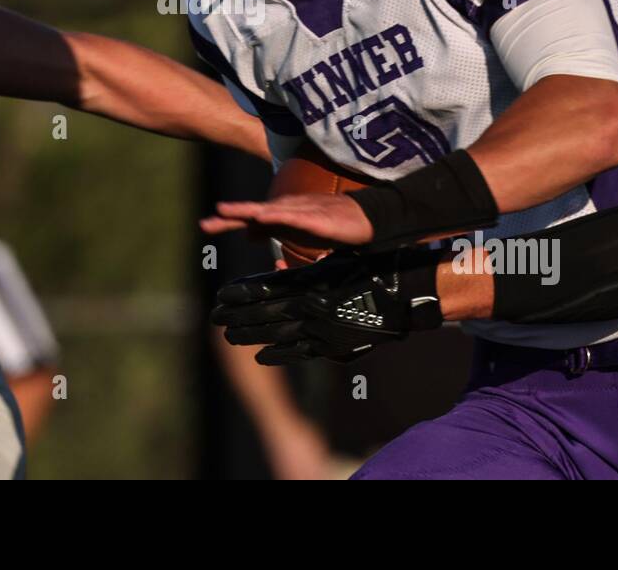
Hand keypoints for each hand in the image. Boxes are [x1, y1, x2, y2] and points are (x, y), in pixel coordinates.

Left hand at [199, 192, 374, 247]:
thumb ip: (272, 229)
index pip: (250, 217)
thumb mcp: (295, 229)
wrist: (365, 217)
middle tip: (206, 222)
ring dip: (249, 211)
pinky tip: (264, 217)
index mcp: (281, 215)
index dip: (228, 221)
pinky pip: (295, 217)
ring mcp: (302, 212)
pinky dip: (278, 216)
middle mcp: (288, 209)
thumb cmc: (330, 223)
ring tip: (227, 212)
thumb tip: (247, 234)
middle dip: (231, 215)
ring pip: (271, 211)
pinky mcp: (317, 219)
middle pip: (255, 211)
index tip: (205, 226)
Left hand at [211, 247, 442, 364]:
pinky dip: (279, 354)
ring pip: (276, 335)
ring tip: (230, 336)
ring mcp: (321, 330)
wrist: (401, 297)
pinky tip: (262, 356)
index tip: (221, 295)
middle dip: (237, 317)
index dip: (240, 294)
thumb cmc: (366, 271)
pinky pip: (299, 352)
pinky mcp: (332, 346)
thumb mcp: (333, 262)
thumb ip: (304, 269)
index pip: (264, 289)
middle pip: (264, 314)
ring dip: (251, 336)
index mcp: (309, 282)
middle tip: (216, 318)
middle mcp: (311, 307)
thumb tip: (278, 268)